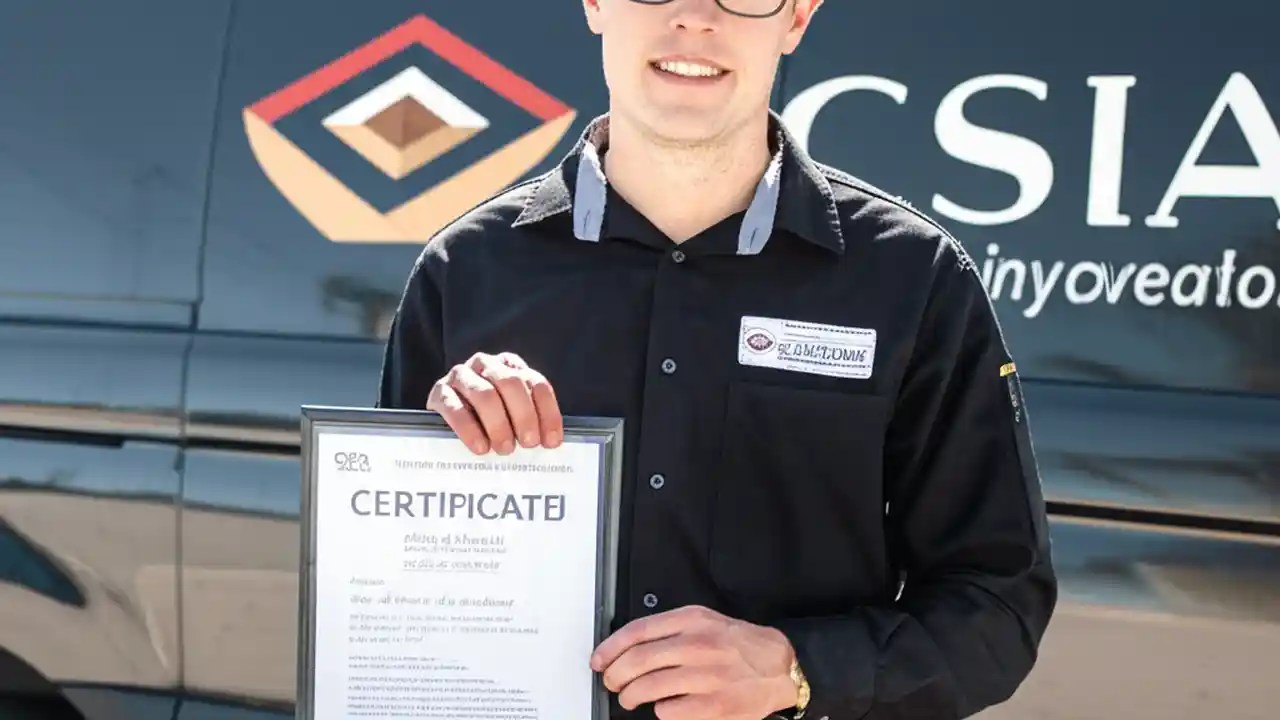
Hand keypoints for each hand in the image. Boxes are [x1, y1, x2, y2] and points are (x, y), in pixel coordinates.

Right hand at [426, 352, 562, 454]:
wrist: (446, 414)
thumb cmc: (487, 418)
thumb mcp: (511, 413)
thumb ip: (529, 420)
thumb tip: (550, 444)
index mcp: (511, 366)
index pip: (536, 383)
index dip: (547, 413)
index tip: (551, 441)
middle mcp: (487, 364)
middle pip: (511, 384)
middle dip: (524, 416)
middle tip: (528, 444)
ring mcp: (461, 375)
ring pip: (485, 395)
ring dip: (499, 424)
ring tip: (505, 448)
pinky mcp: (440, 391)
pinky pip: (455, 407)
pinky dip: (470, 429)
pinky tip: (480, 447)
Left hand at [590, 605, 798, 719]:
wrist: (779, 667)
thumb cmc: (739, 645)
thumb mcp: (706, 621)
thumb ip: (671, 629)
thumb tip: (628, 646)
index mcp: (693, 620)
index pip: (638, 631)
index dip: (611, 647)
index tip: (600, 660)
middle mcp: (698, 645)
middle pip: (637, 661)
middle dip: (615, 675)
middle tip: (612, 682)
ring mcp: (706, 676)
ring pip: (648, 687)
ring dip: (630, 696)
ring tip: (630, 698)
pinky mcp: (714, 705)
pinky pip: (669, 711)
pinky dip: (659, 711)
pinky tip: (662, 707)